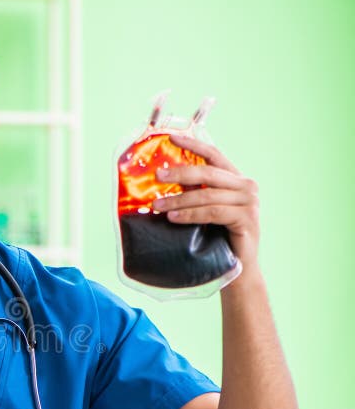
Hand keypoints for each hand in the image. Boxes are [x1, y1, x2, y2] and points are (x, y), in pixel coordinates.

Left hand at [152, 134, 259, 273]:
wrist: (238, 270)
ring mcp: (249, 202)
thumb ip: (195, 193)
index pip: (214, 156)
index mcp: (236, 180)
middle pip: (208, 173)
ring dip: (179, 199)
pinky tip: (173, 217)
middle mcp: (247, 187)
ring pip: (207, 195)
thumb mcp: (204, 211)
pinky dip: (190, 214)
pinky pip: (212, 212)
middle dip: (180, 172)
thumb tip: (165, 178)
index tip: (172, 138)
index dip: (194, 145)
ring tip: (158, 205)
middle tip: (158, 175)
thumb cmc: (218, 240)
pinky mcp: (247, 219)